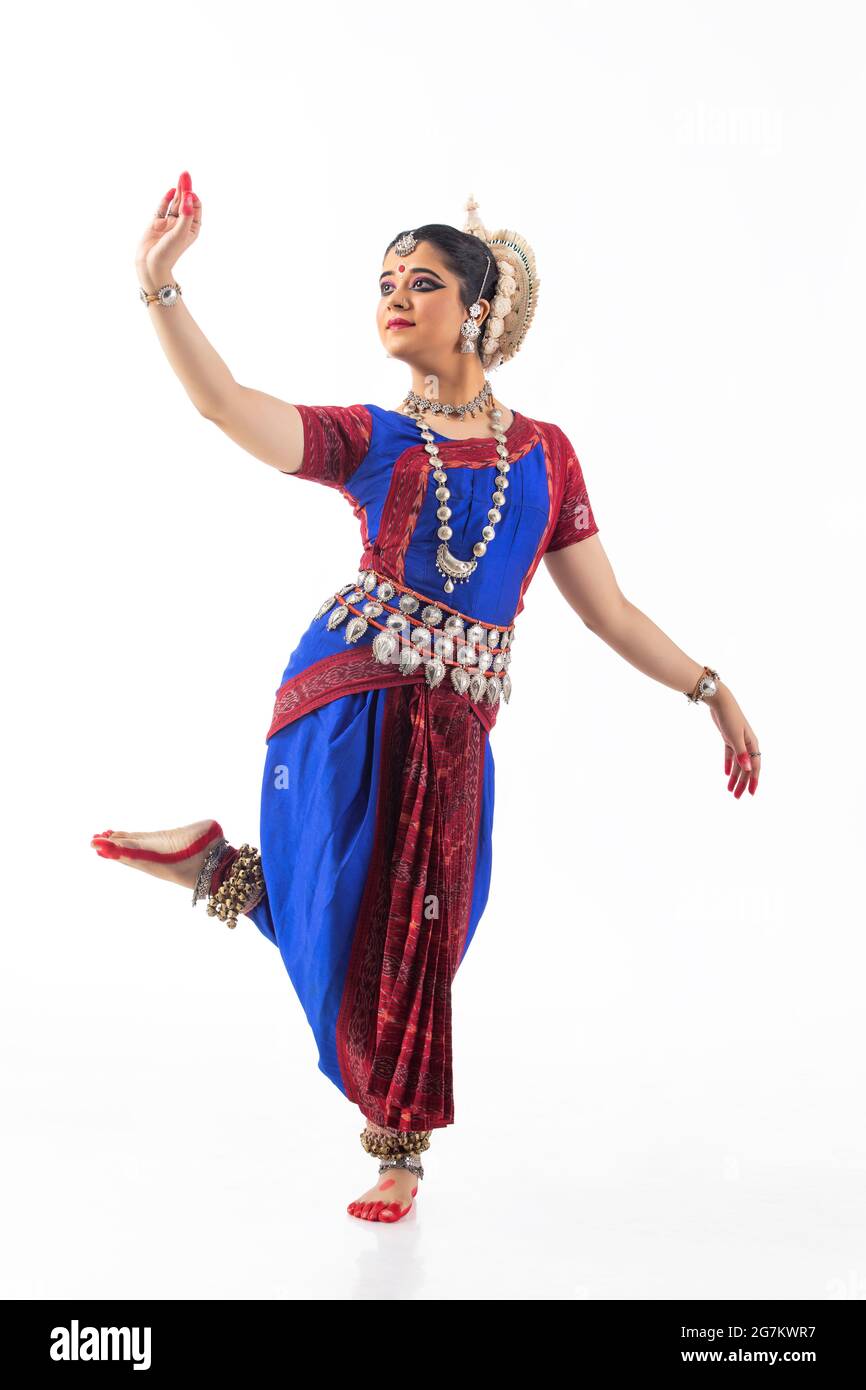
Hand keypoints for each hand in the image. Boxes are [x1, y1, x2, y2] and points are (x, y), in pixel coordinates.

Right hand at [134, 170, 201, 286]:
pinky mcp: (156, 223)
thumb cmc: (168, 252)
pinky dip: (166, 199)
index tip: (189, 193)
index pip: (195, 208)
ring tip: (181, 177)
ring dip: (178, 191)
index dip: (193, 198)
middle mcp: (181, 224)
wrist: (150, 265)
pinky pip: (162, 208)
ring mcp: (168, 223)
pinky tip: (171, 190)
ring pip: (174, 203)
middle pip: (185, 202)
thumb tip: (189, 197)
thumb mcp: (180, 234)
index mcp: (192, 229)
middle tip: (185, 174)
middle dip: (186, 188)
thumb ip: (185, 215)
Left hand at [706, 686, 760, 797]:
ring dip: (735, 777)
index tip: (751, 794)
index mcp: (752, 744)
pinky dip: (729, 764)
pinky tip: (726, 774)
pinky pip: (731, 755)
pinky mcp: (729, 737)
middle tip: (737, 797)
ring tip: (730, 790)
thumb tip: (747, 769)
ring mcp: (738, 741)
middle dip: (742, 783)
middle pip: (746, 767)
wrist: (720, 701)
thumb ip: (740, 754)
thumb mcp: (734, 737)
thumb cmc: (729, 717)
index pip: (755, 766)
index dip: (753, 781)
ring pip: (738, 763)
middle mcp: (747, 743)